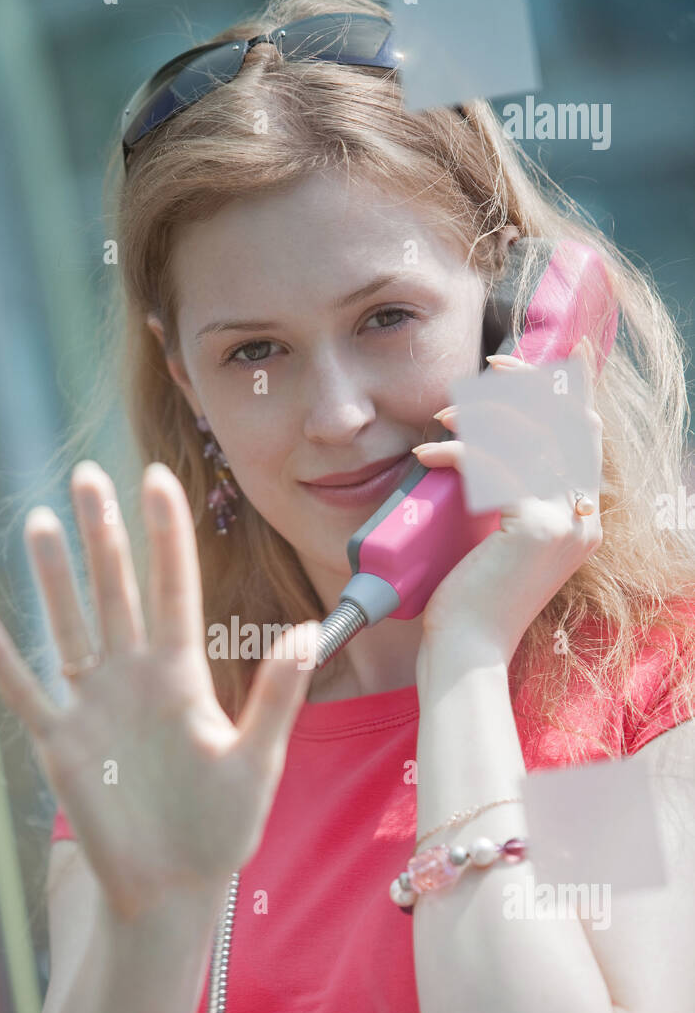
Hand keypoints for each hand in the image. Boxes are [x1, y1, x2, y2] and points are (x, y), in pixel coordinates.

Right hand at [0, 460, 319, 919]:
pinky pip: (24, 690)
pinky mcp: (61, 743)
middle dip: (103, 535)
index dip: (164, 535)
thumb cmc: (221, 828)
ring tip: (41, 521)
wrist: (174, 885)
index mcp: (183, 675)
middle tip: (87, 477)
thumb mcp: (257, 761)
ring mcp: (94, 705)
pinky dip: (0, 656)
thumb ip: (277, 696)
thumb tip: (308, 631)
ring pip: (68, 625)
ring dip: (54, 578)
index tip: (157, 479)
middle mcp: (134, 677)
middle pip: (115, 591)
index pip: (172, 588)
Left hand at [412, 339, 603, 663]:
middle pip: (568, 422)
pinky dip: (459, 451)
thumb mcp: (499, 541)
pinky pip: (496, 466)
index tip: (537, 362)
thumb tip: (483, 448)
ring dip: (484, 413)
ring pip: (531, 436)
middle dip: (530, 384)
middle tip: (490, 366)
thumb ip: (509, 498)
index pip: (584, 437)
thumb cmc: (470, 601)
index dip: (565, 392)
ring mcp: (565, 521)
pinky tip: (428, 454)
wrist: (466, 649)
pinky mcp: (535, 526)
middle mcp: (584, 518)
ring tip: (442, 415)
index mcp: (581, 519)